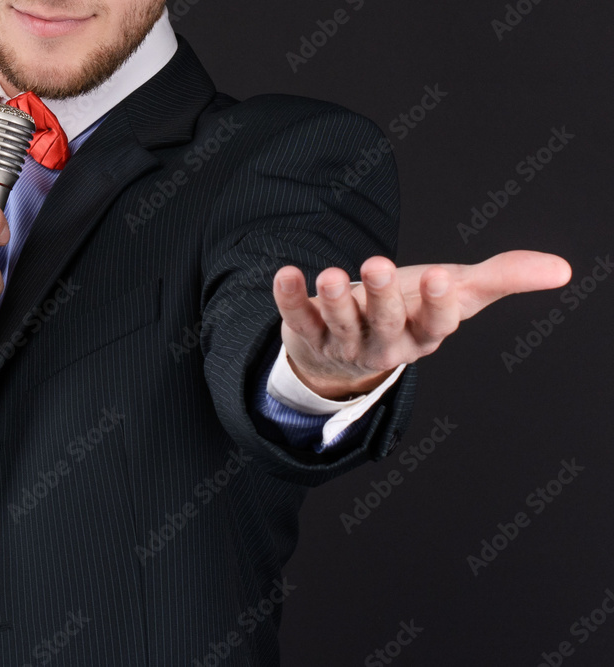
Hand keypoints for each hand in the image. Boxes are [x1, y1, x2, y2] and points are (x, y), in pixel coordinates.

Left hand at [272, 250, 572, 399]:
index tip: (441, 276)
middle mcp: (384, 346)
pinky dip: (288, 298)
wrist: (352, 338)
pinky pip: (296, 319)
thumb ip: (502, 277)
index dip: (437, 304)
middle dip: (380, 298)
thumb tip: (562, 269)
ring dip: (333, 301)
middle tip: (376, 264)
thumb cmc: (411, 308)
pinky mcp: (307, 333)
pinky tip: (285, 273)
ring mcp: (343, 343)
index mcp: (424, 335)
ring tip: (331, 275)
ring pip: (339, 326)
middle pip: (384, 325)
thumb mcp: (457, 292)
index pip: (435, 324)